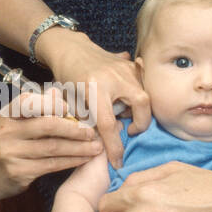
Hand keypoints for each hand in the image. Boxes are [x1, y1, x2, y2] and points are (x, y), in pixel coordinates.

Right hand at [0, 88, 102, 198]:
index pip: (31, 102)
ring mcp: (11, 152)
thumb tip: (58, 91)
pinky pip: (51, 165)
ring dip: (79, 148)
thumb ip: (39, 107)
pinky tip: (85, 159)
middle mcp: (7, 131)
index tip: (74, 110)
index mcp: (9, 113)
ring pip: (53, 147)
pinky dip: (71, 161)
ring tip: (97, 147)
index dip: (55, 104)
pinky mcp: (18, 172)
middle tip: (93, 132)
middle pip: (47, 125)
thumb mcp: (20, 121)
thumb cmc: (13, 143)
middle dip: (75, 128)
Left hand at [33, 30, 150, 167]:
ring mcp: (125, 67)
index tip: (118, 162)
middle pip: (142, 104)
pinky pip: (142, 83)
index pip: (109, 124)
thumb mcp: (71, 103)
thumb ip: (86, 123)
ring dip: (138, 109)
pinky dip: (137, 95)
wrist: (71, 50)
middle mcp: (114, 76)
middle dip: (141, 123)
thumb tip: (101, 145)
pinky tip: (125, 98)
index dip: (115, 146)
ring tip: (123, 112)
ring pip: (144, 94)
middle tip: (130, 131)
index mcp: (95, 88)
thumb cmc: (67, 78)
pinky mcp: (131, 64)